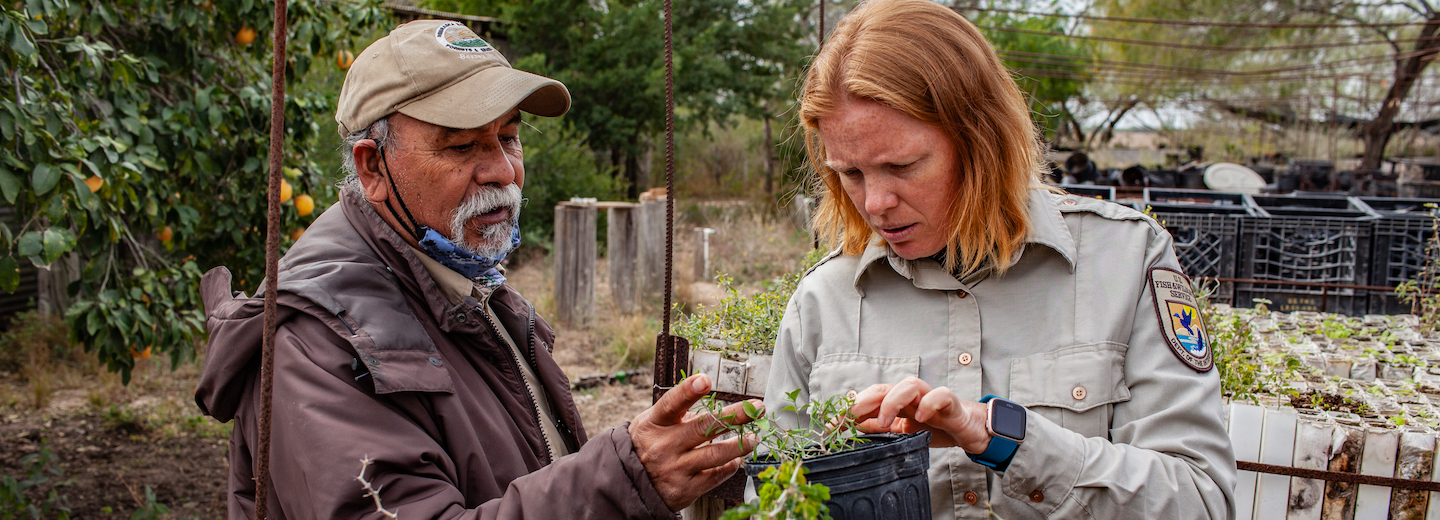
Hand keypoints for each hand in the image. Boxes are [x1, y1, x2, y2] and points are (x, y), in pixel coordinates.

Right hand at [629, 374, 760, 510]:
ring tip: (754, 436)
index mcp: (654, 423)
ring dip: (739, 445)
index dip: (688, 391)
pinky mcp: (685, 489)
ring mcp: (675, 468)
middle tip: (756, 407)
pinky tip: (736, 459)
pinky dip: (730, 466)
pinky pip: (714, 476)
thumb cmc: (646, 444)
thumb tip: (713, 406)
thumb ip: (678, 412)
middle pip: (703, 428)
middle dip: (734, 415)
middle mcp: (664, 445)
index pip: (671, 404)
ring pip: (715, 454)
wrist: (628, 483)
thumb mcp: (651, 422)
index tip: (705, 380)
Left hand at [848, 377, 991, 453]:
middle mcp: (911, 396)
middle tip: (851, 418)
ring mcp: (930, 396)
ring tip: (886, 422)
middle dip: (864, 401)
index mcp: (897, 402)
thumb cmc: (936, 426)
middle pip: (884, 388)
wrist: (967, 430)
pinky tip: (921, 417)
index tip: (832, 425)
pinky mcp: (950, 401)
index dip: (850, 410)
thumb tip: (851, 427)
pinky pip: (940, 394)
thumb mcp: (903, 431)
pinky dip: (929, 403)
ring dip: (893, 402)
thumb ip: (880, 427)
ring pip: (909, 385)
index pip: (869, 399)